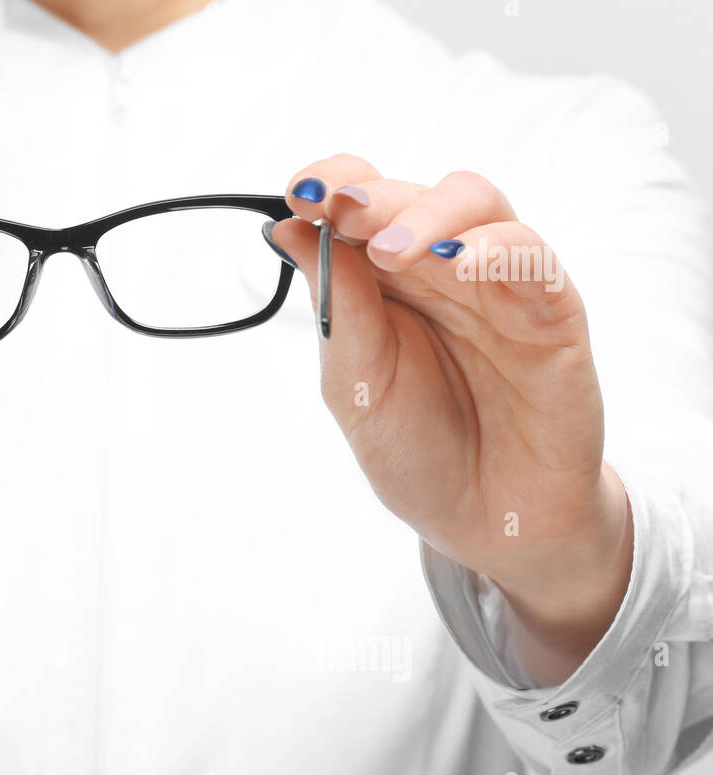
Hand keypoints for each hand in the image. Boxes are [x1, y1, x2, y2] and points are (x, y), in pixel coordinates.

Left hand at [266, 155, 632, 683]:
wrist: (486, 523)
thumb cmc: (419, 453)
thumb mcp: (355, 385)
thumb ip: (335, 309)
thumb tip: (286, 231)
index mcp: (387, 282)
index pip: (363, 206)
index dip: (333, 185)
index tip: (298, 192)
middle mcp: (443, 272)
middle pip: (415, 197)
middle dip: (373, 197)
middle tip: (339, 207)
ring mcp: (500, 287)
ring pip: (477, 208)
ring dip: (429, 215)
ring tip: (389, 248)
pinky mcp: (554, 315)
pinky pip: (535, 261)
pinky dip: (499, 250)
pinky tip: (462, 263)